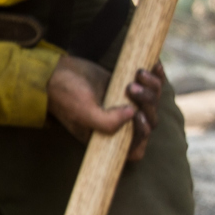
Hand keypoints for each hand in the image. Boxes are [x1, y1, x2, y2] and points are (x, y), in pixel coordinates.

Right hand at [47, 56, 166, 161]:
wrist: (57, 71)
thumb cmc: (66, 96)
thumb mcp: (82, 112)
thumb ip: (106, 122)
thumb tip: (133, 115)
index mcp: (108, 139)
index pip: (136, 149)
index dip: (143, 135)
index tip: (136, 115)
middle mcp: (120, 125)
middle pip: (150, 122)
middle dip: (147, 103)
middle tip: (131, 87)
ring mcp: (126, 106)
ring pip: (153, 103)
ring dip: (152, 88)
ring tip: (138, 73)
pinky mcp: (129, 88)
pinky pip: (151, 86)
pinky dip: (157, 76)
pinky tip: (155, 65)